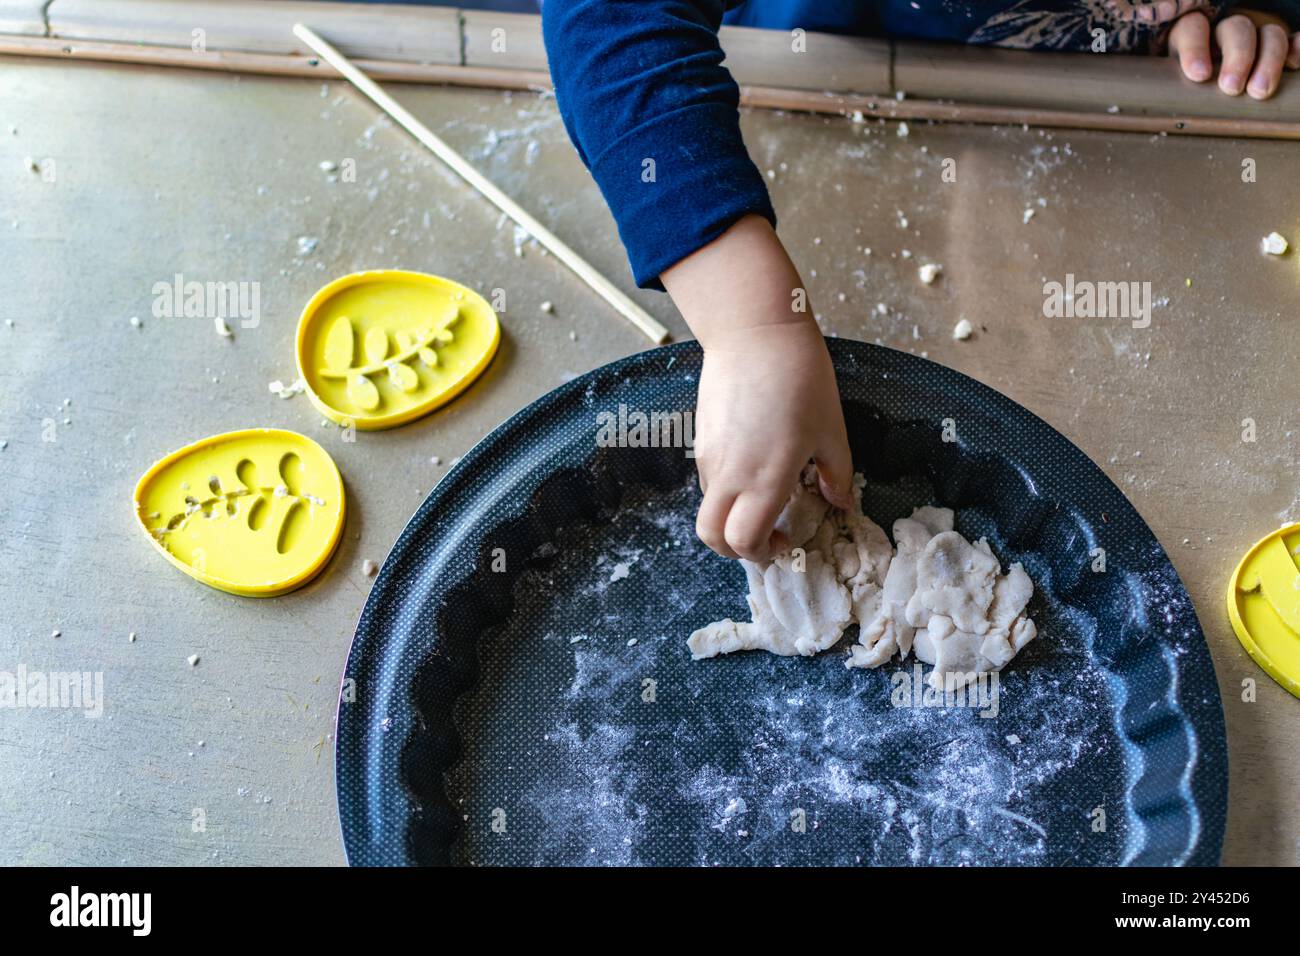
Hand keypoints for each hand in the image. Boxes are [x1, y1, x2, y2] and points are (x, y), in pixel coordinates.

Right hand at [661, 215, 852, 560]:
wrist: (755, 332)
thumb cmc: (801, 378)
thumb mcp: (831, 431)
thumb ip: (837, 476)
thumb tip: (841, 504)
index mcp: (766, 479)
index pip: (745, 542)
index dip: (762, 554)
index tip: (785, 543)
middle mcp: (730, 475)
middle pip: (711, 537)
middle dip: (735, 549)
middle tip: (765, 538)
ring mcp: (710, 456)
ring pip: (709, 507)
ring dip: (731, 517)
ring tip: (763, 499)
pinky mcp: (701, 437)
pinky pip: (708, 479)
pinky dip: (726, 490)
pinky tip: (751, 467)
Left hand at [1167, 7, 1299, 97]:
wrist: (1206, 87)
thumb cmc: (1186, 91)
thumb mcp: (1175, 87)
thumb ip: (1175, 91)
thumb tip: (1174, 114)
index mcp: (1192, 35)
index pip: (1193, 28)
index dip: (1195, 48)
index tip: (1199, 74)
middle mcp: (1223, 32)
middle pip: (1236, 29)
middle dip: (1237, 57)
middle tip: (1231, 87)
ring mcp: (1254, 38)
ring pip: (1268, 34)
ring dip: (1268, 60)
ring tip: (1260, 92)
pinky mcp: (1274, 47)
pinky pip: (1292, 40)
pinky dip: (1296, 49)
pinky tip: (1295, 63)